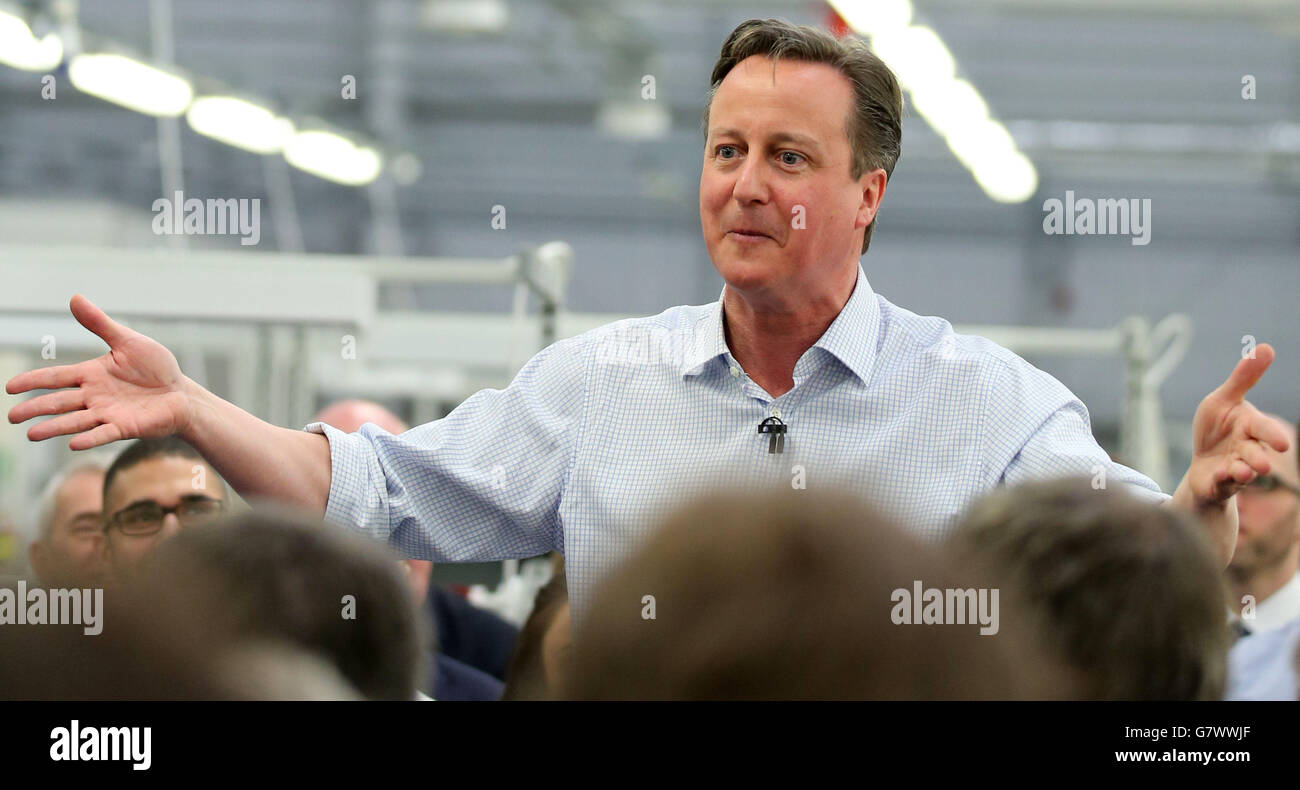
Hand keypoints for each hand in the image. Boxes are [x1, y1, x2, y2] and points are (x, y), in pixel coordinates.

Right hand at [6, 295, 192, 449]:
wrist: (182, 394)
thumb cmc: (156, 368)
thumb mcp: (128, 341)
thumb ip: (100, 324)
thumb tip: (74, 297)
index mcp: (92, 374)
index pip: (56, 378)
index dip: (33, 381)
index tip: (9, 387)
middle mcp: (94, 396)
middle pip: (59, 402)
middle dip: (35, 408)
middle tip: (12, 417)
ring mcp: (108, 413)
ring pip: (75, 421)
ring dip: (54, 427)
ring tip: (31, 434)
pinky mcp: (125, 428)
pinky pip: (104, 434)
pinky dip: (89, 439)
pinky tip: (73, 444)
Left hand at [1185, 343, 1289, 507]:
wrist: (1203, 463)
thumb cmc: (1216, 429)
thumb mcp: (1223, 400)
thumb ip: (1243, 379)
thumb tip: (1267, 347)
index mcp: (1250, 427)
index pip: (1264, 429)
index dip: (1272, 434)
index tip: (1282, 443)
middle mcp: (1247, 450)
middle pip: (1256, 454)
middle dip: (1259, 459)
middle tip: (1263, 464)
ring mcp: (1234, 469)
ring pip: (1241, 473)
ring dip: (1241, 472)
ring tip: (1240, 472)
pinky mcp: (1218, 484)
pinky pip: (1220, 485)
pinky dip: (1220, 481)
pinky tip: (1218, 477)